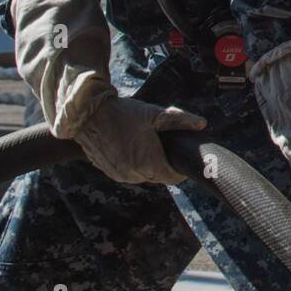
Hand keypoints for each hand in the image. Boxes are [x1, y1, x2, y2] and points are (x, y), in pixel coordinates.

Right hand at [73, 94, 206, 184]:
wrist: (88, 115)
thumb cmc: (124, 113)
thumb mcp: (155, 114)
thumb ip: (180, 120)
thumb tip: (202, 124)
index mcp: (148, 162)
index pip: (173, 178)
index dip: (181, 170)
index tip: (183, 159)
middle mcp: (134, 174)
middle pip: (159, 177)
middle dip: (166, 165)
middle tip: (168, 148)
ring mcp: (120, 175)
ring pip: (143, 176)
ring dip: (149, 166)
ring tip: (150, 146)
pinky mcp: (109, 172)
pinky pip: (129, 173)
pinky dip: (135, 165)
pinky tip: (134, 148)